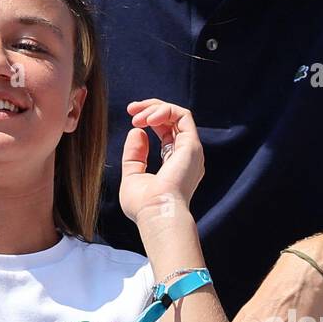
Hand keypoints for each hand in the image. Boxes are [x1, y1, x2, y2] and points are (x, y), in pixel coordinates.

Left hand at [118, 99, 204, 229]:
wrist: (157, 213)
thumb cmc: (144, 205)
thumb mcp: (132, 176)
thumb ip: (135, 155)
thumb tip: (138, 131)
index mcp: (175, 164)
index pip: (167, 132)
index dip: (150, 119)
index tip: (131, 117)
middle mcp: (186, 156)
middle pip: (173, 120)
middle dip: (150, 108)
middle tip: (131, 109)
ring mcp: (190, 150)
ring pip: (178, 115)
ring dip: (155, 108)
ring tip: (137, 117)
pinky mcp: (191, 145)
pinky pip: (182, 116)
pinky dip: (164, 110)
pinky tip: (148, 119)